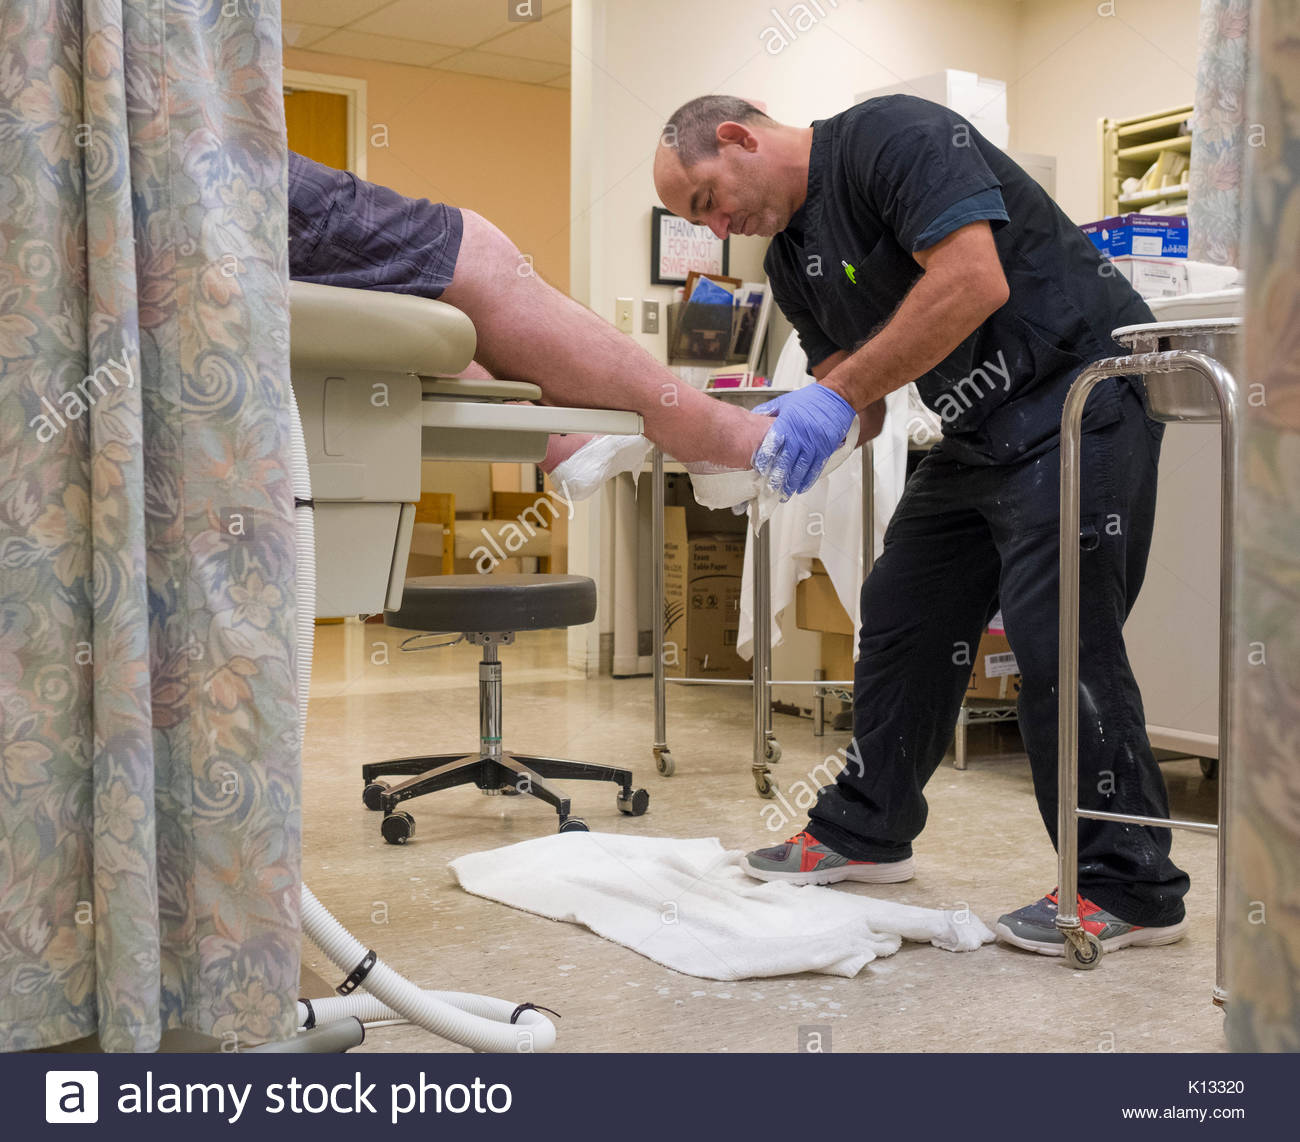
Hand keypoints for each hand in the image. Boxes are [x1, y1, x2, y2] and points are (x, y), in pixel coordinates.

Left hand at [751, 384, 855, 498]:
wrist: (837, 397)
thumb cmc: (811, 399)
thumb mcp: (786, 401)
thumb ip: (768, 411)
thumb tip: (753, 417)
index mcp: (788, 423)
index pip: (773, 444)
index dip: (765, 458)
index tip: (759, 468)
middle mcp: (801, 435)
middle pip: (786, 460)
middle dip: (777, 477)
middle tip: (771, 488)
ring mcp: (814, 443)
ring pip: (801, 468)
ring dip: (792, 483)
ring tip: (784, 493)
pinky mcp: (826, 448)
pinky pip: (816, 467)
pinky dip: (808, 480)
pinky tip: (801, 488)